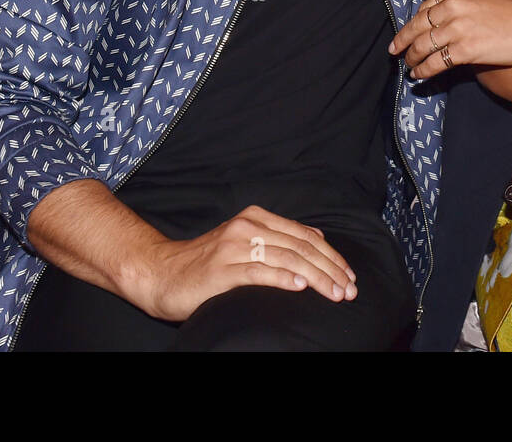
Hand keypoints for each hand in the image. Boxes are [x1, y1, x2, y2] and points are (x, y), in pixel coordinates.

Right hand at [133, 205, 356, 321]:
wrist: (161, 274)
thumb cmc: (206, 264)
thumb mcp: (244, 243)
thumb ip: (277, 239)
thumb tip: (317, 239)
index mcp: (257, 218)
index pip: (305, 235)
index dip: (331, 256)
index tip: (350, 276)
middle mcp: (248, 227)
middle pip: (301, 247)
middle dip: (331, 269)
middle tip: (350, 290)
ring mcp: (234, 247)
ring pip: (287, 259)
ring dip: (316, 278)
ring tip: (335, 293)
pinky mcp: (222, 269)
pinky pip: (260, 272)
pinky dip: (283, 279)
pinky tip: (300, 288)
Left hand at [389, 0, 511, 78]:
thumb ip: (456, 7)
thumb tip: (435, 27)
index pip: (424, 9)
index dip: (411, 25)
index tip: (403, 34)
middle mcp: (453, 6)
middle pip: (417, 26)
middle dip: (402, 41)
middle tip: (394, 51)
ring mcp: (458, 28)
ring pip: (422, 46)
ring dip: (412, 58)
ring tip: (409, 65)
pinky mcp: (465, 50)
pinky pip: (435, 63)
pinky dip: (423, 70)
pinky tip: (418, 75)